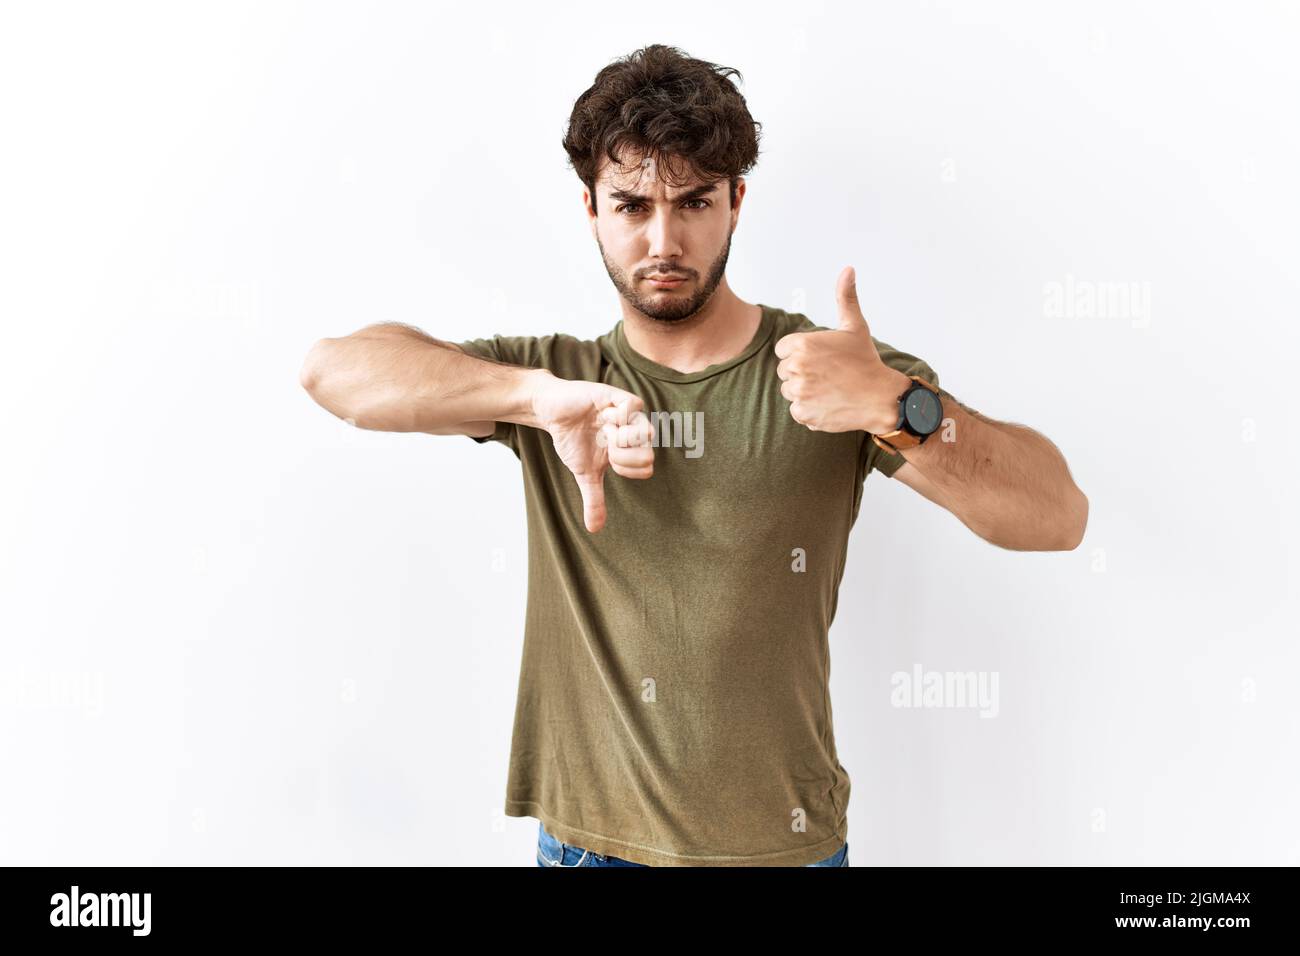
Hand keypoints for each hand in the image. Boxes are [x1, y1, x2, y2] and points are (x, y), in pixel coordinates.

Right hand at [529, 376, 654, 532]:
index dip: (627, 469)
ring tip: (603, 429)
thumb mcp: (585, 473)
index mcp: (633, 448)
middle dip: (622, 457)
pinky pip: (632, 407)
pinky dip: (617, 417)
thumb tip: (594, 529)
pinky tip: (604, 416)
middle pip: (650, 453)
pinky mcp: (616, 396)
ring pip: (645, 431)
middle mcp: (635, 430)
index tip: (608, 461)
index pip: (648, 467)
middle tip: (605, 446)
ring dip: (618, 438)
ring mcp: (628, 412)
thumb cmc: (572, 439)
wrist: (552, 414)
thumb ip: (595, 498)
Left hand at [773, 266, 912, 433]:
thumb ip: (845, 297)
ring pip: (789, 392)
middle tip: (828, 374)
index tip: (821, 359)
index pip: (783, 351)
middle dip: (802, 373)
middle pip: (785, 371)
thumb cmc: (866, 362)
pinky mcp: (804, 413)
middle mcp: (797, 368)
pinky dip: (810, 410)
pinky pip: (796, 411)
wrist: (880, 397)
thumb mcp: (854, 326)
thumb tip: (848, 269)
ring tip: (829, 388)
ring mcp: (800, 392)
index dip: (801, 355)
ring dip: (805, 392)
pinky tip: (829, 403)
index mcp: (802, 344)